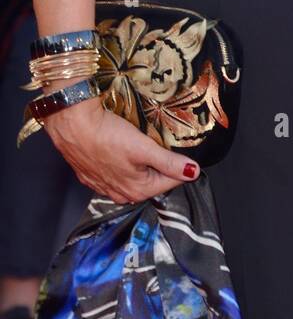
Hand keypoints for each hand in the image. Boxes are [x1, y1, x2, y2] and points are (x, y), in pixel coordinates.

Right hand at [44, 94, 198, 203]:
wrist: (73, 125)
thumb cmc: (107, 136)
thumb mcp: (144, 148)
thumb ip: (169, 162)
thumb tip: (193, 172)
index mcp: (138, 191)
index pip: (171, 181)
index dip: (180, 165)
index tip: (183, 151)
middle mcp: (121, 194)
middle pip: (152, 180)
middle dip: (161, 166)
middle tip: (164, 145)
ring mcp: (104, 186)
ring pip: (134, 177)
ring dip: (142, 165)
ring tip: (144, 146)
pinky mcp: (91, 175)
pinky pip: (115, 173)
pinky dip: (123, 164)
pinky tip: (122, 151)